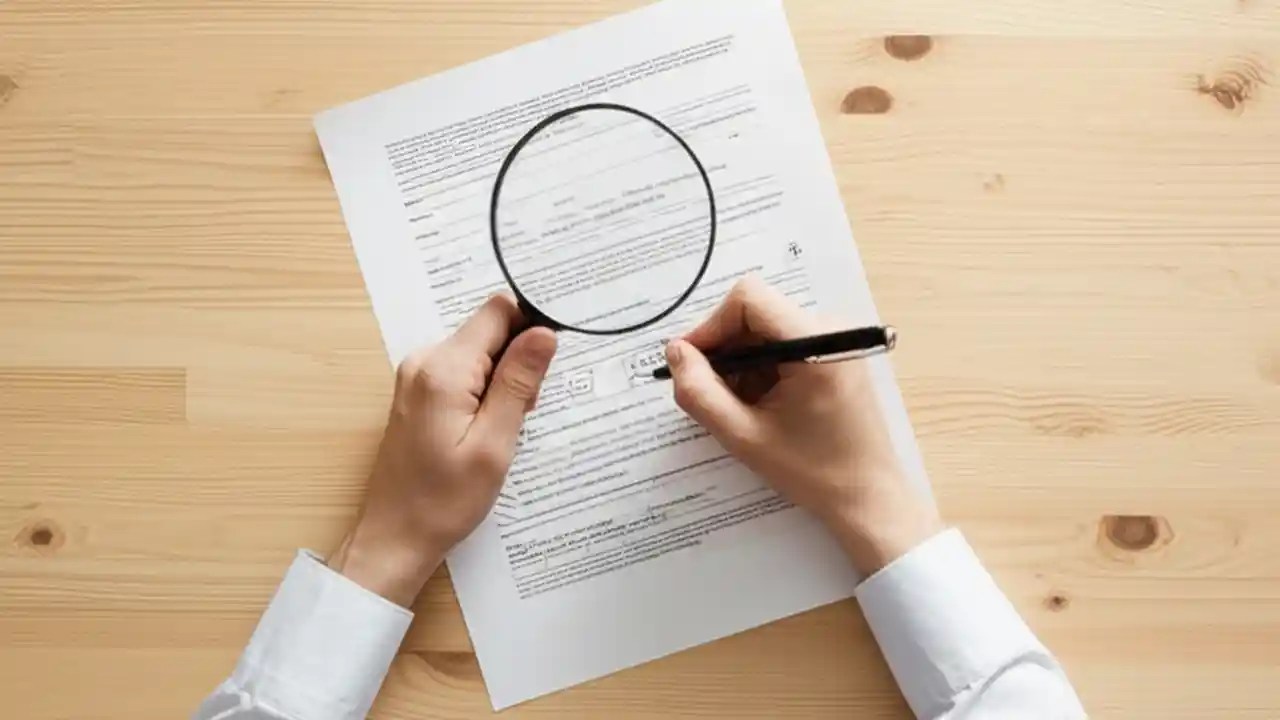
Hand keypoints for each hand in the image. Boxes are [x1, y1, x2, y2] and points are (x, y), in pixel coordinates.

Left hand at [329, 295, 557, 605]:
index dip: (533, 327)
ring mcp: (416, 376)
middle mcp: (424, 361)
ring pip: (480, 353)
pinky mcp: (416, 393)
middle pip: (491, 331)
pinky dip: (484, 393)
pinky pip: (462, 373)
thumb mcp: (494, 444)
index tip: (547, 367)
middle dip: (519, 363)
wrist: (394, 538)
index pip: (499, 311)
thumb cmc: (445, 501)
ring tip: (501, 431)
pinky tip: (484, 431)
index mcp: (444, 369)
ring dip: (503, 382)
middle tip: (522, 415)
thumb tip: (545, 333)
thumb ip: (518, 383)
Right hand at [664, 276, 940, 574]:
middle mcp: (830, 328)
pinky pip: (783, 343)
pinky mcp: (835, 353)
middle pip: (755, 312)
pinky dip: (761, 368)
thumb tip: (675, 352)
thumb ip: (699, 392)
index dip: (710, 326)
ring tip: (739, 407)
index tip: (690, 363)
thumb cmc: (812, 472)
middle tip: (709, 393)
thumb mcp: (743, 436)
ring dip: (741, 363)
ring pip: (765, 329)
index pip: (748, 298)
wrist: (868, 497)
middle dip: (724, 349)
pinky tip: (760, 405)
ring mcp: (836, 339)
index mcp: (815, 342)